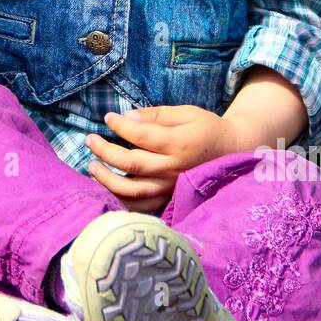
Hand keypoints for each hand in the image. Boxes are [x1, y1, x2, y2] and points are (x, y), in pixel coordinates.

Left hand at [85, 105, 239, 212]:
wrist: (232, 152)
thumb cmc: (206, 129)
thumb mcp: (186, 113)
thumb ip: (158, 115)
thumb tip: (128, 117)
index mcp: (180, 144)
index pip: (142, 136)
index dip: (121, 126)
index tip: (108, 118)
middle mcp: (174, 169)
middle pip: (133, 164)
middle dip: (105, 151)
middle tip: (89, 140)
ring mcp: (171, 188)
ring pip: (133, 191)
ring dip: (107, 180)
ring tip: (92, 166)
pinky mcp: (169, 199)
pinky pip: (141, 207)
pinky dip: (121, 201)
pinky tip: (107, 188)